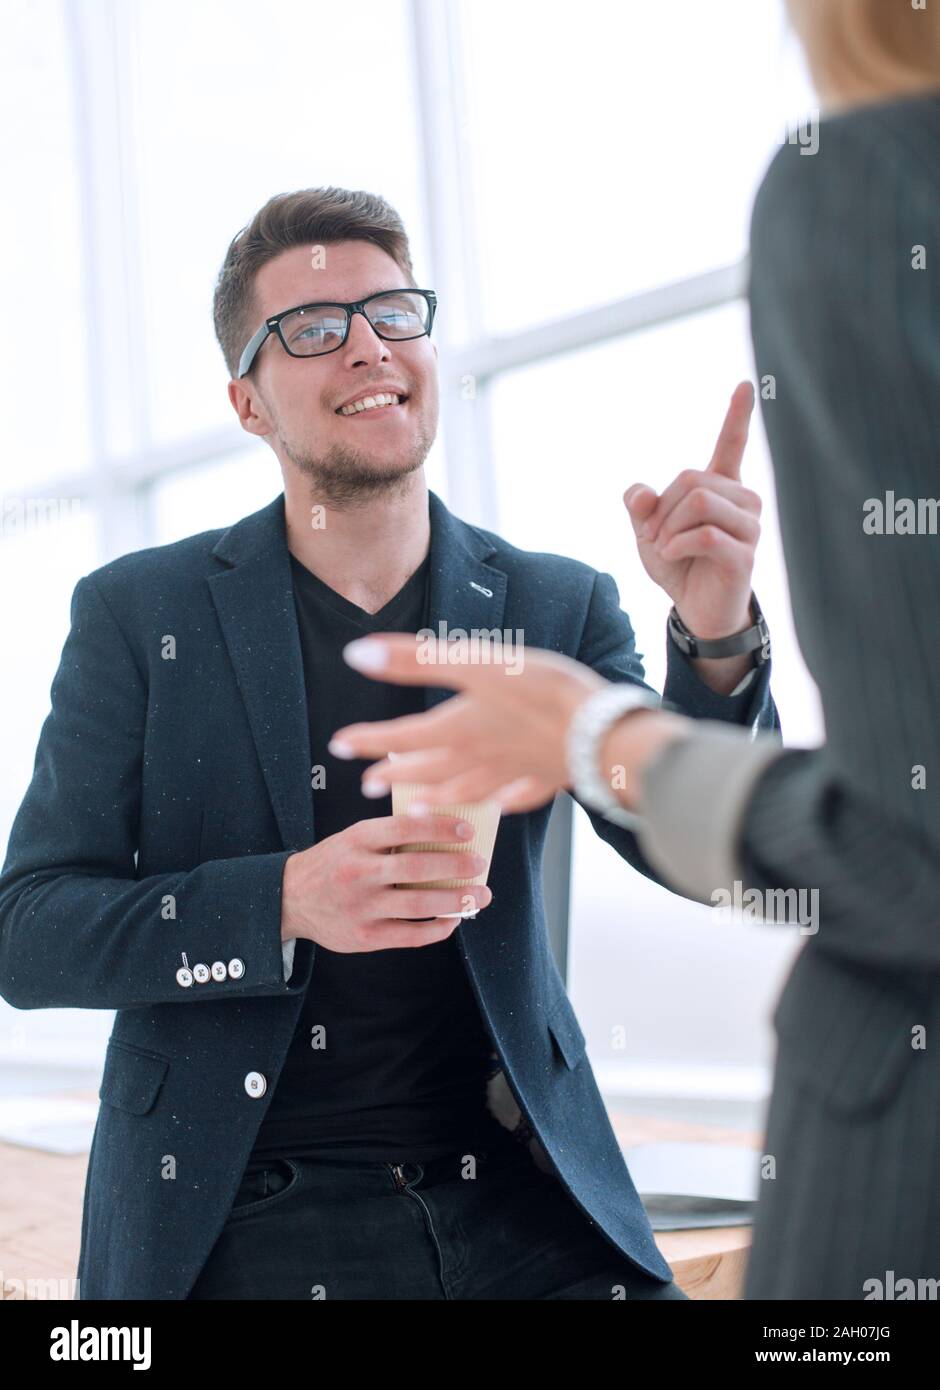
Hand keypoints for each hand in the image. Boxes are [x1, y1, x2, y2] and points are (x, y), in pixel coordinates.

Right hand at [280, 814, 492, 950]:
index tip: (468, 831)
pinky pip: (410, 935)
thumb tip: (445, 830)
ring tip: (481, 895)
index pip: (406, 827)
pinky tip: (453, 920)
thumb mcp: (353, 837)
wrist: (290, 898)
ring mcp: (361, 907)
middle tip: (480, 863)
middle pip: (416, 868)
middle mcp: (359, 872)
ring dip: (456, 901)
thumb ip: (391, 834)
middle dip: (456, 866)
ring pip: (418, 905)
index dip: (441, 828)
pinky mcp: (365, 937)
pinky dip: (437, 929)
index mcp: (357, 839)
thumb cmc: (335, 862)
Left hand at [329, 638, 608, 812]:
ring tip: (414, 806)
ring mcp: (510, 774)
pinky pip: (510, 799)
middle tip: (367, 786)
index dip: (367, 741)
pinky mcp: (542, 780)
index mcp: (457, 729)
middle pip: (426, 770)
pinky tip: (496, 806)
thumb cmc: (541, 691)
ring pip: (462, 791)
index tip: (339, 746)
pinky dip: (495, 804)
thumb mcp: (473, 663)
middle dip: (394, 776)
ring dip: (434, 798)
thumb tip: (357, 654)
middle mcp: (477, 758)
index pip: (399, 738)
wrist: (602, 730)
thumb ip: (414, 660)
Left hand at [623, 380, 760, 638]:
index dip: (737, 415)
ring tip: (664, 548)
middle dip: (661, 509)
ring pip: (698, 502)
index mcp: (721, 488)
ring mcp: (749, 526)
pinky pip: (703, 534)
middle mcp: (742, 501)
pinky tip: (671, 556)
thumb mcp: (648, 532)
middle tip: (654, 538)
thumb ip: (641, 506)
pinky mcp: (745, 553)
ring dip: (667, 528)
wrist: (695, 611)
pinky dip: (676, 544)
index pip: (732, 445)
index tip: (746, 385)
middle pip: (691, 479)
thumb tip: (640, 494)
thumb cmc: (678, 565)